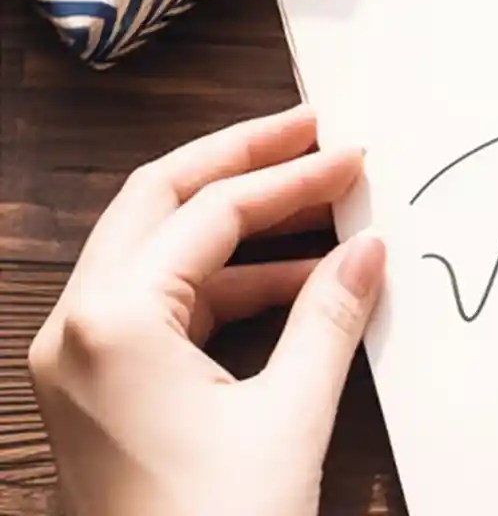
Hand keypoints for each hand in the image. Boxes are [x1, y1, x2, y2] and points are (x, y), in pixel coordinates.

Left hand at [27, 105, 383, 515]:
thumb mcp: (290, 415)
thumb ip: (331, 314)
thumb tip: (368, 246)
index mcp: (114, 321)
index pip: (211, 213)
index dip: (292, 179)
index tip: (353, 159)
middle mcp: (79, 327)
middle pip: (160, 201)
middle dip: (241, 162)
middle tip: (311, 131)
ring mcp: (82, 357)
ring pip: (159, 250)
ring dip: (239, 226)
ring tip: (320, 207)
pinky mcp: (104, 387)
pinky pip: (165, 304)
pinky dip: (227, 283)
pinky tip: (295, 282)